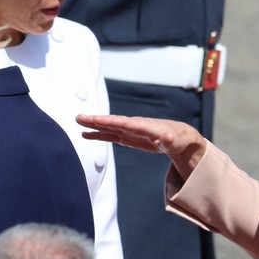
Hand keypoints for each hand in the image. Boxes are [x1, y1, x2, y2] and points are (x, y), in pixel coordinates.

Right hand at [76, 114, 206, 179]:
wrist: (180, 138)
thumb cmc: (178, 139)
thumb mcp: (175, 140)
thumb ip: (168, 139)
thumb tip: (166, 137)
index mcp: (143, 126)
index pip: (122, 123)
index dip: (108, 122)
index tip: (95, 120)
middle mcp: (133, 126)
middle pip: (111, 122)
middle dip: (95, 120)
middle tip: (79, 117)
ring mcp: (129, 131)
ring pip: (108, 127)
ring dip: (93, 125)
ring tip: (78, 123)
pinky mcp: (128, 137)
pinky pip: (110, 135)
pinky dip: (99, 134)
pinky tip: (87, 135)